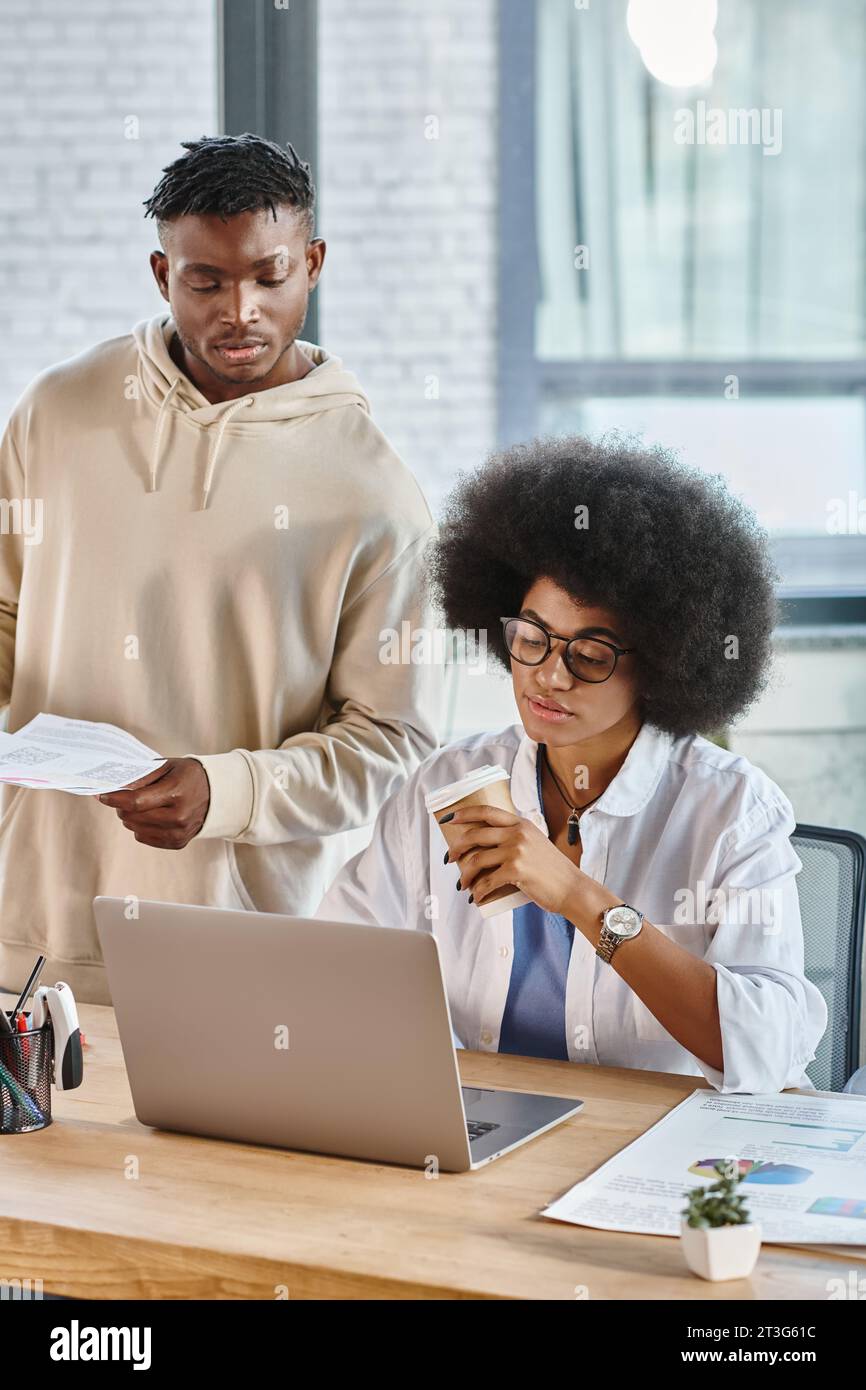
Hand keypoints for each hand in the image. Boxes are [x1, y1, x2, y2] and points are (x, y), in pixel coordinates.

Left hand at [97, 758, 210, 849]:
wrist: (216, 793)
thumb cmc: (188, 776)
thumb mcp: (167, 767)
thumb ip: (141, 777)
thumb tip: (114, 786)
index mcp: (176, 792)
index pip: (136, 801)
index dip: (115, 799)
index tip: (102, 795)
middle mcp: (179, 815)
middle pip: (133, 817)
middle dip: (121, 807)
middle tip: (122, 798)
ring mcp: (179, 832)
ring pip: (136, 829)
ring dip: (130, 818)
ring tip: (139, 806)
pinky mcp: (178, 842)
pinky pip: (145, 838)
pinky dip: (141, 828)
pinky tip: (150, 817)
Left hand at [443, 804, 588, 916]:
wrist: (571, 888)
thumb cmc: (551, 870)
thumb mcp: (535, 844)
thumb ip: (515, 839)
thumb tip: (485, 847)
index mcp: (521, 824)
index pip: (486, 811)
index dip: (464, 814)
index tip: (449, 820)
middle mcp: (517, 833)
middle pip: (475, 835)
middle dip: (457, 848)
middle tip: (450, 859)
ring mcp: (516, 851)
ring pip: (477, 860)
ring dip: (465, 875)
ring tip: (463, 884)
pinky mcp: (516, 871)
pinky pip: (487, 881)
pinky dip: (478, 892)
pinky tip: (476, 897)